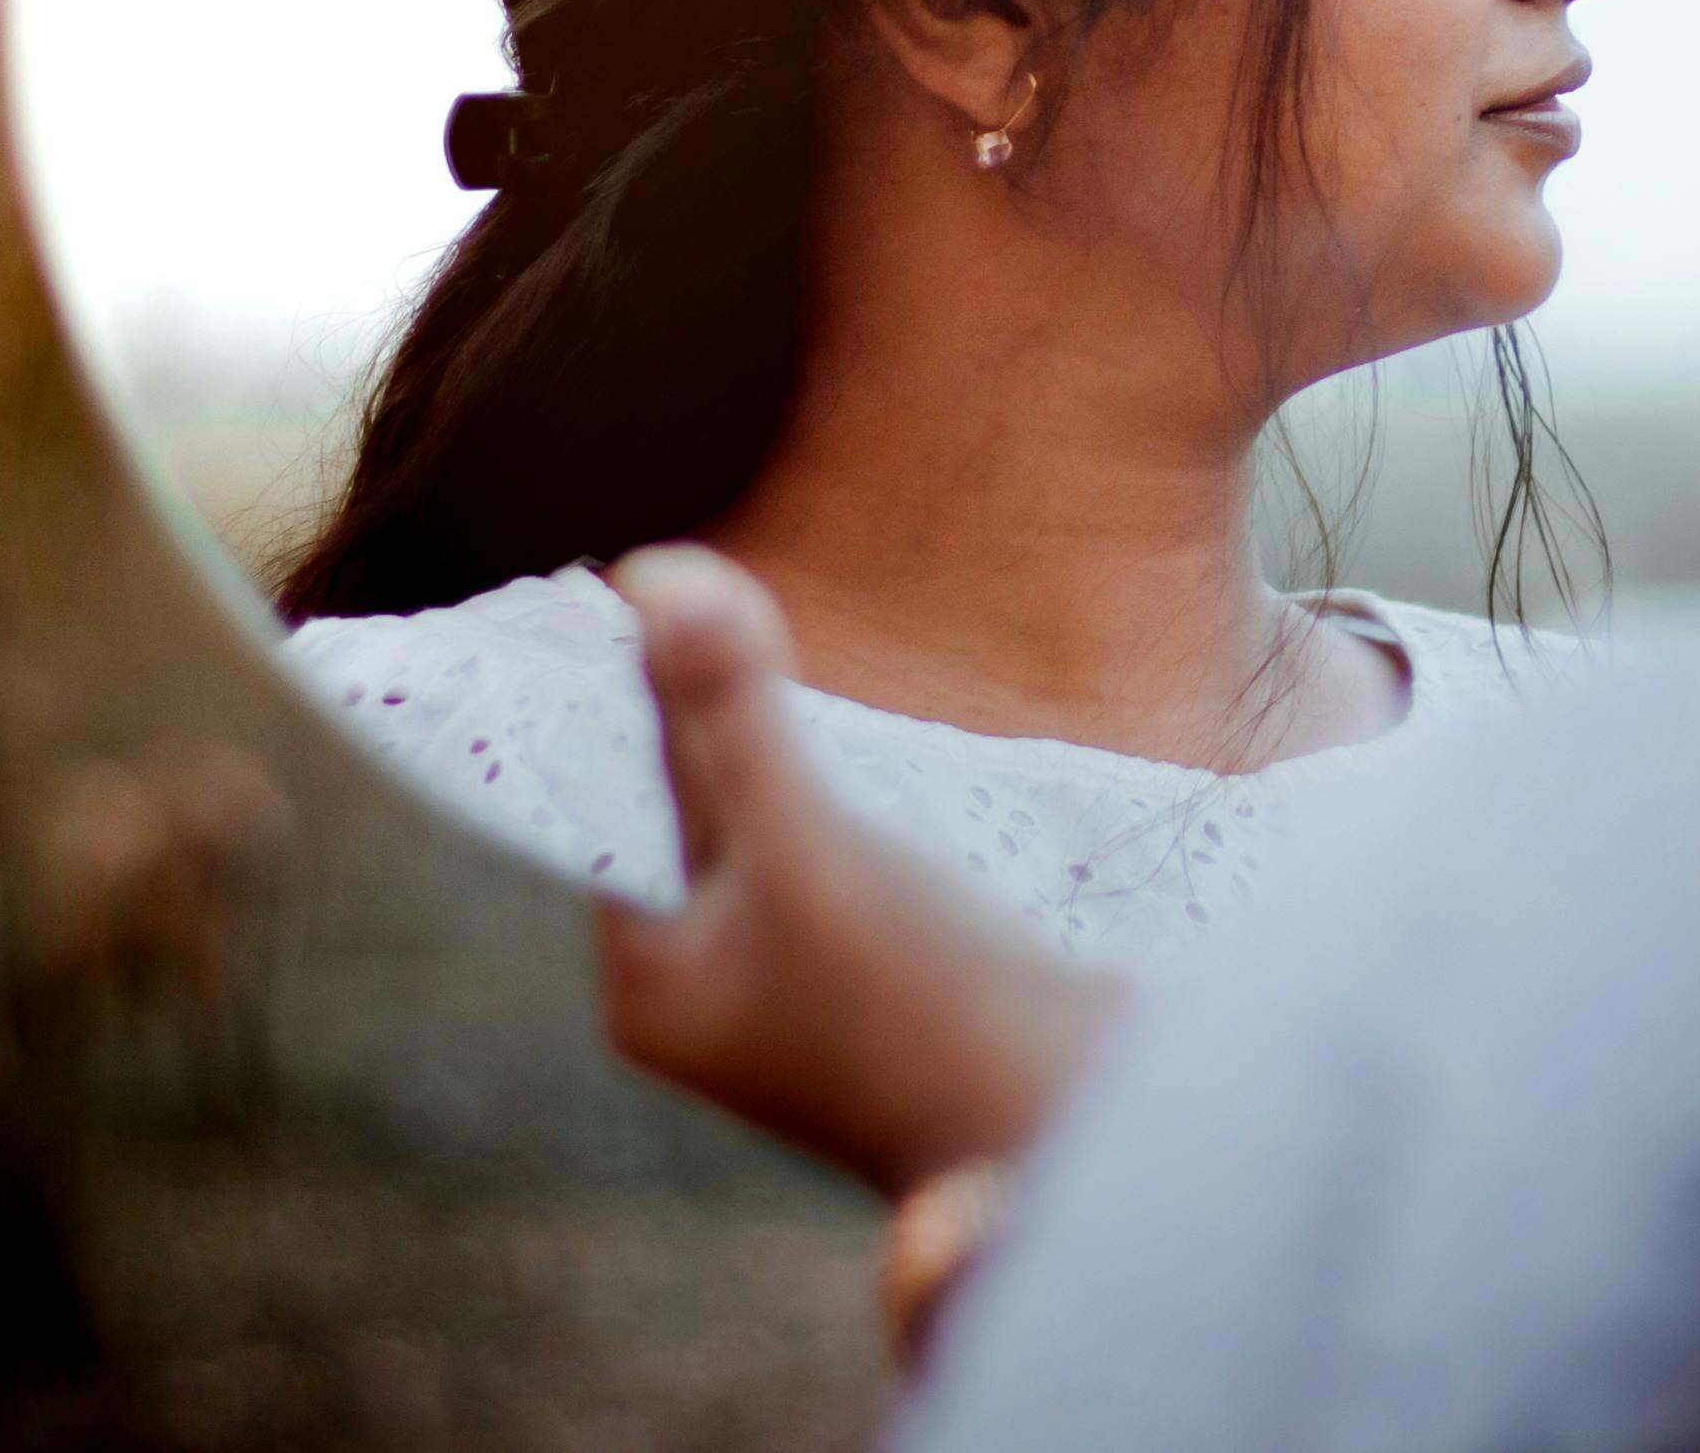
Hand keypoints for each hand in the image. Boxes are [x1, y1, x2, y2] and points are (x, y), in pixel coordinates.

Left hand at [593, 542, 1128, 1195]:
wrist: (1089, 1122)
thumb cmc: (932, 1003)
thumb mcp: (816, 842)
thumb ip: (730, 714)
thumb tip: (651, 576)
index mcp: (649, 988)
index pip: (609, 806)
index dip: (633, 697)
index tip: (652, 588)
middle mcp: (704, 997)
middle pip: (684, 814)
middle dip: (711, 717)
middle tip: (733, 600)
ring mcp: (785, 993)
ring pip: (757, 831)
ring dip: (777, 752)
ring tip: (793, 660)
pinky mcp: (866, 980)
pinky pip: (820, 859)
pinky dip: (834, 798)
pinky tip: (868, 755)